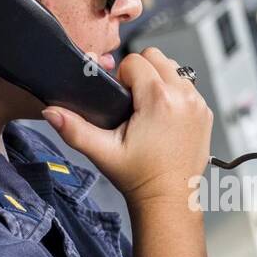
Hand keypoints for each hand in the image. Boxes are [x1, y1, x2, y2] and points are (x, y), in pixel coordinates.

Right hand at [40, 47, 211, 207]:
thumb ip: (74, 129)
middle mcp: (183, 96)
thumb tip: (50, 112)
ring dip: (159, 81)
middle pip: (156, 57)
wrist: (168, 199)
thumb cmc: (139, 177)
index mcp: (158, 99)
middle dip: (141, 74)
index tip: (121, 101)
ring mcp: (198, 104)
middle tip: (133, 104)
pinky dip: (175, 95)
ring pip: (174, 69)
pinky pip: (188, 87)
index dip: (122, 78)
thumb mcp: (102, 151)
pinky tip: (164, 118)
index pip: (134, 60)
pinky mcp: (206, 113)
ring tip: (148, 110)